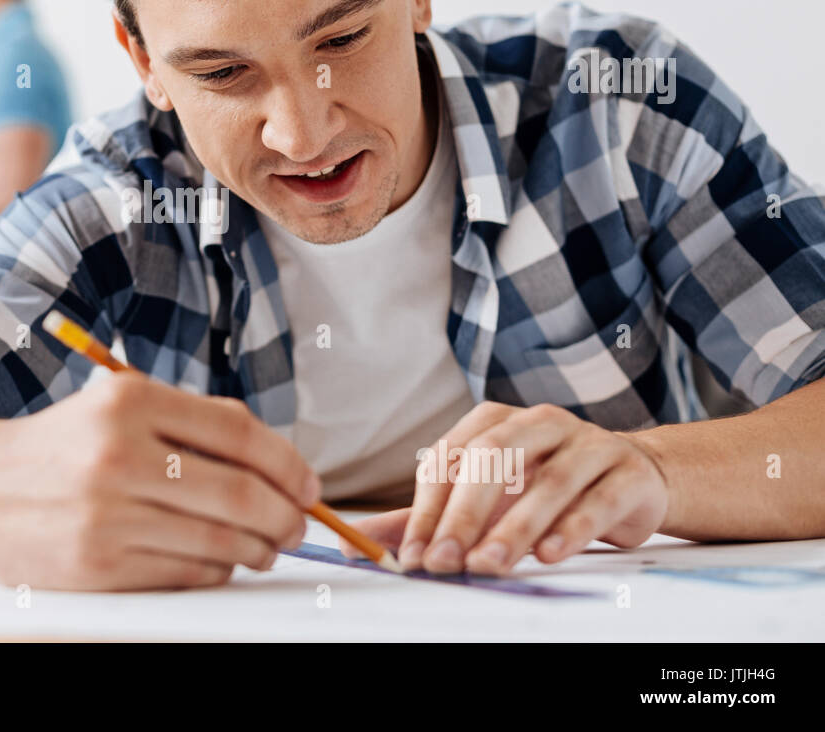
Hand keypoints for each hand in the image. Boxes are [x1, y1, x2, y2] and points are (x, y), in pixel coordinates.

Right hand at [0, 372, 319, 589]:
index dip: (288, 464)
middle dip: (286, 515)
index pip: (240, 434)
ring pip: (220, 540)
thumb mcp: (115, 407)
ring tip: (265, 545)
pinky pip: (187, 572)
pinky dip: (218, 569)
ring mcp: (106, 512)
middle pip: (240, 492)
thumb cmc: (58, 447)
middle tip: (298, 525)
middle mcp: (117, 453)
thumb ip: (191, 422)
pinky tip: (219, 559)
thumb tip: (277, 459)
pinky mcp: (97, 563)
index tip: (308, 484)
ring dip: (258, 548)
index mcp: (128, 401)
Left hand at [342, 402, 668, 575]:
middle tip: (446, 562)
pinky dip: (571, 527)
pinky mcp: (626, 472)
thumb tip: (354, 541)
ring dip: (515, 528)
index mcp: (493, 422)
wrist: (632, 479)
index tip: (414, 558)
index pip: (448, 460)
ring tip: (490, 565)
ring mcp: (587, 443)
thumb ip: (421, 518)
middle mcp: (538, 423)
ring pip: (547, 482)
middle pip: (492, 462)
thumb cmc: (542, 486)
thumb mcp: (480, 498)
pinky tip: (549, 554)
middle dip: (464, 516)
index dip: (427, 510)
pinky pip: (596, 498)